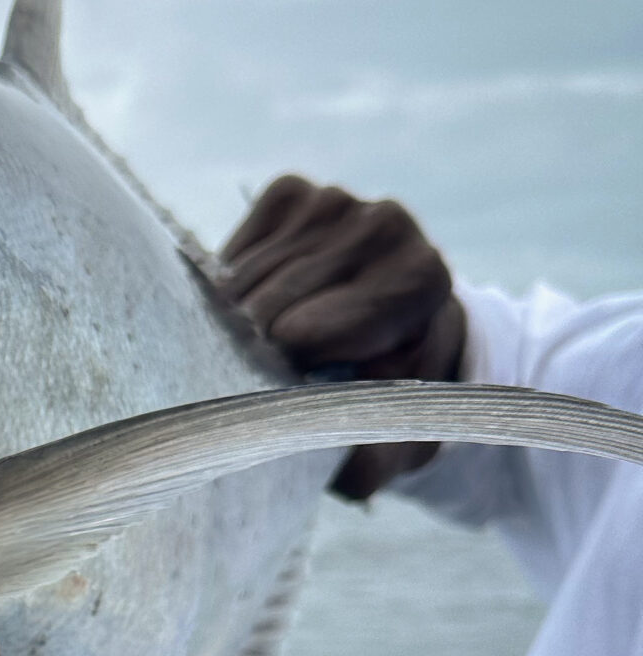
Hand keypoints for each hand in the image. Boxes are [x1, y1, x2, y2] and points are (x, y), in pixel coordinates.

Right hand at [219, 176, 465, 498]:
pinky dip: (235, 285)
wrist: (398, 336)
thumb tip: (336, 465)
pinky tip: (266, 301)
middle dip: (255, 347)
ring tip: (269, 339)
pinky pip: (233, 251)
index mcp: (422, 279)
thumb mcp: (387, 445)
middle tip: (272, 369)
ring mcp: (338, 200)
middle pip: (266, 306)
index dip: (282, 370)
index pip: (302, 331)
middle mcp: (389, 224)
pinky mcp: (294, 191)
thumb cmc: (385, 395)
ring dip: (238, 320)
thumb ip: (366, 459)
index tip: (292, 385)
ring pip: (241, 281)